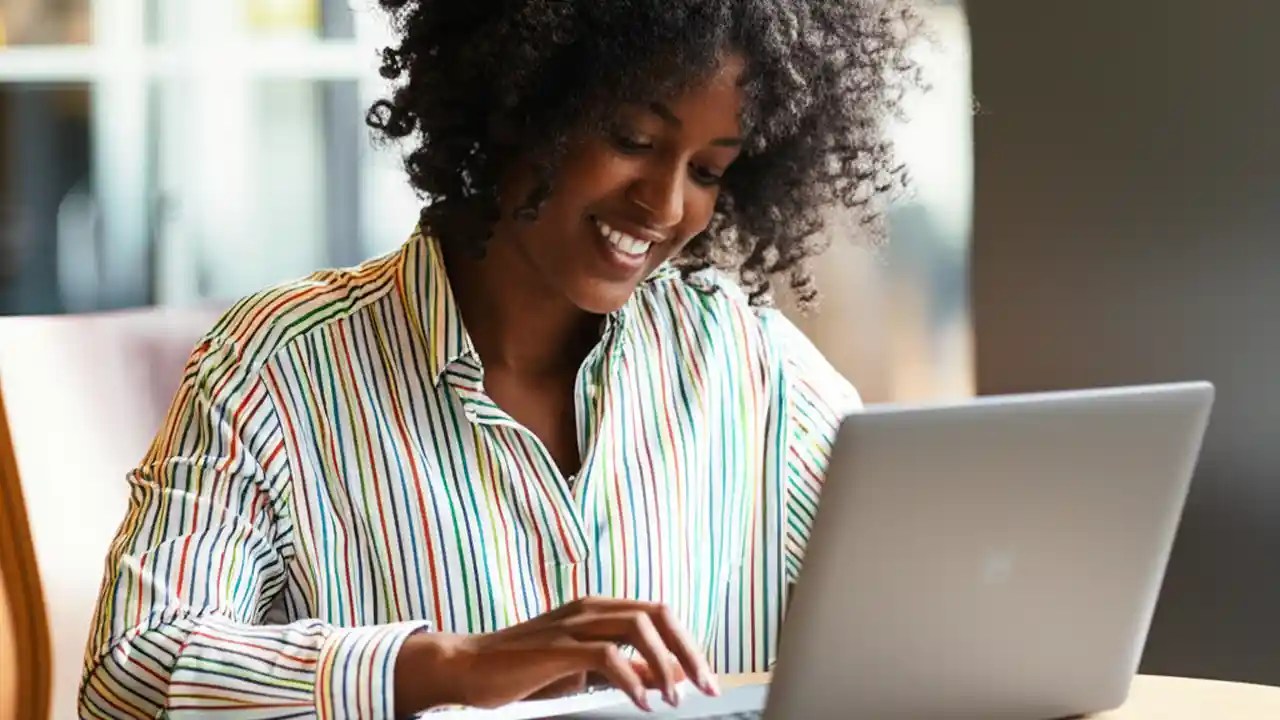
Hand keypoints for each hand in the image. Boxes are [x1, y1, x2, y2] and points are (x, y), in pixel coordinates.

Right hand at [394, 596, 719, 713]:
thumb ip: (622, 666)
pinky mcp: (555, 647)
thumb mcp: (581, 667)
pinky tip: (639, 701)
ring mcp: (572, 624)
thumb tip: (663, 676)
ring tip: (673, 698)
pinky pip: (606, 655)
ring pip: (638, 626)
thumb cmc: (521, 668)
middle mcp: (590, 608)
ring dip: (665, 663)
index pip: (660, 614)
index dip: (688, 644)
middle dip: (688, 650)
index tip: (706, 678)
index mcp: (599, 608)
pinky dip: (631, 679)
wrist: (466, 666)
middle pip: (659, 614)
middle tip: (706, 686)